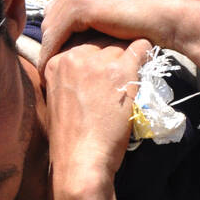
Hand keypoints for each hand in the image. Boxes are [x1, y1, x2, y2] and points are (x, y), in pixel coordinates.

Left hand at [39, 0, 199, 77]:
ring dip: (50, 48)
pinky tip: (51, 68)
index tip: (58, 51)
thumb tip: (78, 31)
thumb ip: (97, 14)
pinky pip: (56, 33)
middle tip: (49, 64)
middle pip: (53, 12)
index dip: (58, 30)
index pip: (62, 4)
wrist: (172, 17)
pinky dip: (51, 52)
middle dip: (52, 39)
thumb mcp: (117, 11)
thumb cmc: (151, 20)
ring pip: (51, 23)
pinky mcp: (82, 4)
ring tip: (49, 70)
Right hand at [44, 32, 152, 186]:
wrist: (80, 162)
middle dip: (110, 49)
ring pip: (119, 40)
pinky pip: (140, 47)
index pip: (79, 38)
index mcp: (54, 63)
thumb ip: (68, 78)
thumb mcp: (59, 101)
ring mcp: (96, 62)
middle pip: (99, 36)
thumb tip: (87, 71)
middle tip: (119, 68)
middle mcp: (72, 56)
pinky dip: (145, 54)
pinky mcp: (119, 71)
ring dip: (128, 53)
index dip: (94, 50)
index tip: (101, 67)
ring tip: (131, 72)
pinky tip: (144, 68)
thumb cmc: (70, 140)